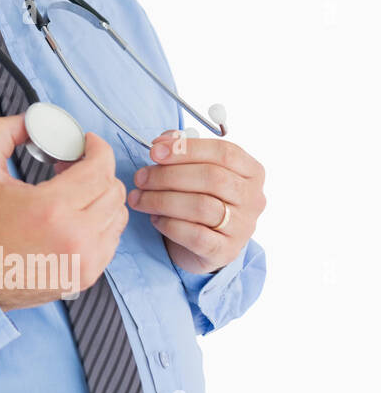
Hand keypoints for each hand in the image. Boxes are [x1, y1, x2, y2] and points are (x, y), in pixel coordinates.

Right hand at [0, 115, 129, 311]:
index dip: (98, 148)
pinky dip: (100, 223)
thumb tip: (30, 120)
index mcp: (51, 208)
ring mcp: (84, 260)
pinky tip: (75, 218)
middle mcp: (75, 236)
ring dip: (101, 197)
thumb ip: (2, 133)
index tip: (87, 143)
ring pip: (118, 216)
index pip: (100, 168)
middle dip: (97, 171)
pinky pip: (111, 240)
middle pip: (113, 190)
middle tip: (73, 166)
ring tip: (74, 193)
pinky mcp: (85, 276)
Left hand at [127, 130, 265, 275]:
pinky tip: (155, 219)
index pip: (224, 152)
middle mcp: (253, 199)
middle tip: (141, 178)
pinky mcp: (226, 251)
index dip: (186, 149)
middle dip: (168, 175)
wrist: (202, 245)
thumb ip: (182, 150)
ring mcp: (243, 227)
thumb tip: (163, 141)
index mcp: (251, 172)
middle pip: (212, 178)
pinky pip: (196, 235)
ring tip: (139, 198)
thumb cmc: (198, 198)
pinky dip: (169, 224)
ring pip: (201, 206)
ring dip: (162, 199)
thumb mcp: (195, 170)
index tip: (155, 151)